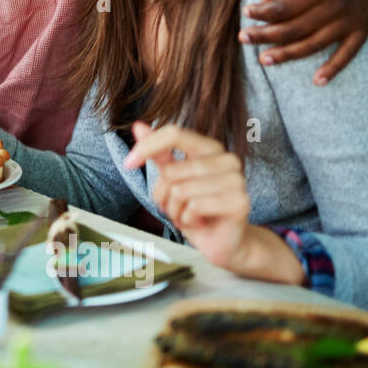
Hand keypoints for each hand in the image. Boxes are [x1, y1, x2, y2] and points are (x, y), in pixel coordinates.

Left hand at [124, 122, 254, 270]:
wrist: (222, 241)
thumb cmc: (196, 210)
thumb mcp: (172, 180)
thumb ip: (159, 153)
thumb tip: (138, 126)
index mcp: (210, 148)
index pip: (174, 134)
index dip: (147, 147)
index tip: (128, 163)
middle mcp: (227, 159)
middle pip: (171, 171)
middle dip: (163, 195)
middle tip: (176, 206)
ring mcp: (237, 180)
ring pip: (180, 191)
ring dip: (175, 210)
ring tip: (188, 215)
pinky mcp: (239, 202)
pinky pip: (194, 207)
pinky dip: (188, 220)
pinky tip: (200, 222)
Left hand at [240, 0, 367, 83]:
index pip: (283, 8)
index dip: (261, 13)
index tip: (246, 12)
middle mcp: (339, 5)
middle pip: (294, 30)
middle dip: (265, 37)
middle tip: (243, 38)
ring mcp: (353, 18)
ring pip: (314, 45)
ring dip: (287, 55)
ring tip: (264, 60)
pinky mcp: (364, 24)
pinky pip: (349, 52)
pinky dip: (334, 68)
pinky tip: (317, 81)